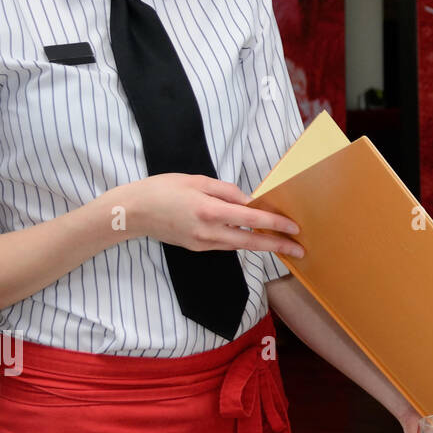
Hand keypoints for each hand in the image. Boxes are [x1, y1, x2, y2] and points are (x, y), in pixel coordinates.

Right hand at [104, 174, 304, 257]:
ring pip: (239, 245)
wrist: (132, 212)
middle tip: (300, 251)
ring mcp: (202, 243)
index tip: (294, 228)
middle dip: (277, 246)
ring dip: (262, 245)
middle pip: (250, 241)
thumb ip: (226, 191)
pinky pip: (225, 244)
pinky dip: (242, 241)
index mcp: (209, 210)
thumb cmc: (163, 189)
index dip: (275, 224)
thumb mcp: (197, 181)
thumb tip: (248, 201)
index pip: (251, 219)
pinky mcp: (197, 247)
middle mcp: (208, 231)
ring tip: (283, 244)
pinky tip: (253, 237)